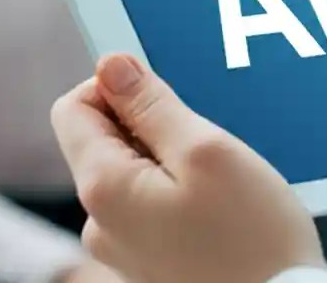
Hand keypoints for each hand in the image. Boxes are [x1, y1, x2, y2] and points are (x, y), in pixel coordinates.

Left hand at [51, 54, 325, 282]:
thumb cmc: (254, 240)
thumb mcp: (207, 151)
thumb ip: (152, 105)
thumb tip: (111, 65)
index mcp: (104, 188)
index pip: (73, 107)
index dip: (118, 86)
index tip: (168, 94)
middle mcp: (100, 222)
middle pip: (105, 139)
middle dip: (154, 124)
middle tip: (207, 142)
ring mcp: (124, 247)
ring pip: (135, 172)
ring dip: (174, 159)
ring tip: (223, 179)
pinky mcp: (151, 261)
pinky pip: (154, 204)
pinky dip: (184, 191)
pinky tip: (222, 206)